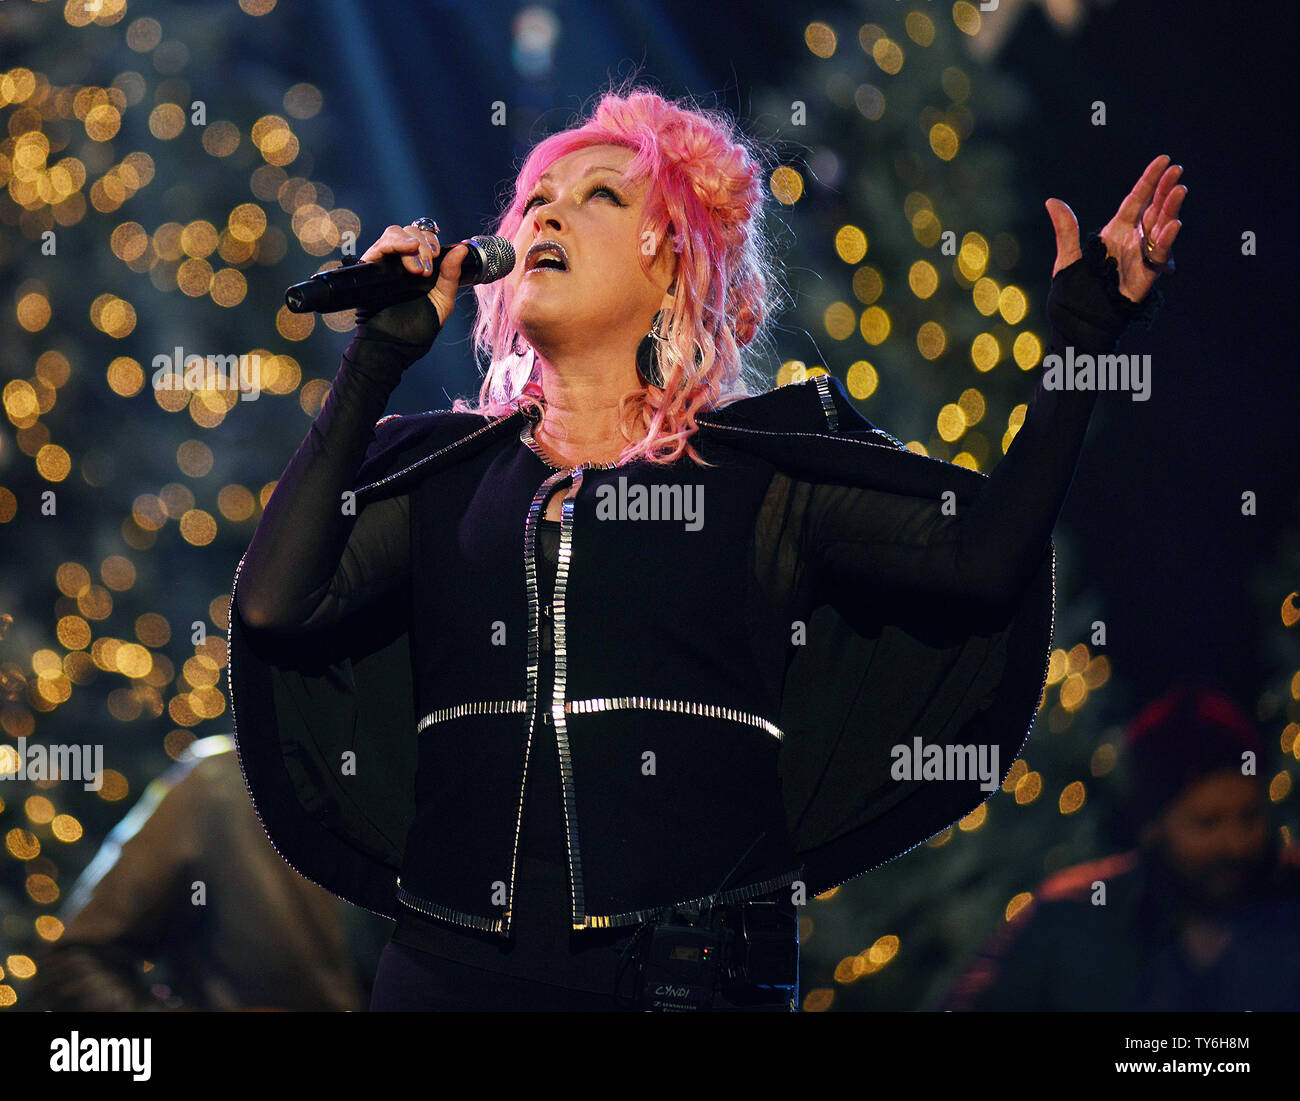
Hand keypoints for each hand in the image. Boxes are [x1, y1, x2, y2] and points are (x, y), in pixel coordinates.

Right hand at [356, 223, 469, 343]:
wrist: (394, 345)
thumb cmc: (416, 328)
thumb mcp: (442, 300)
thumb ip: (451, 275)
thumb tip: (462, 249)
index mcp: (419, 266)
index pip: (424, 237)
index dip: (432, 240)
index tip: (438, 255)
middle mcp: (400, 261)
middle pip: (411, 231)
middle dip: (425, 245)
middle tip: (428, 269)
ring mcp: (384, 263)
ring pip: (395, 233)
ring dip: (411, 244)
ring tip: (418, 269)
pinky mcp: (369, 267)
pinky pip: (380, 244)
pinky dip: (396, 242)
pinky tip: (408, 248)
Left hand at [1044, 154, 1185, 302]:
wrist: (1081, 318)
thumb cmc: (1074, 289)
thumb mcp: (1068, 257)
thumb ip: (1065, 230)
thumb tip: (1051, 201)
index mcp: (1116, 231)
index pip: (1136, 199)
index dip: (1149, 180)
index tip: (1164, 160)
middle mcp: (1133, 239)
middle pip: (1154, 208)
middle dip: (1165, 190)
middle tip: (1177, 170)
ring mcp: (1143, 255)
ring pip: (1161, 226)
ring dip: (1171, 208)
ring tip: (1179, 189)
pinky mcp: (1148, 273)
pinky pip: (1159, 253)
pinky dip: (1166, 239)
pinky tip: (1172, 224)